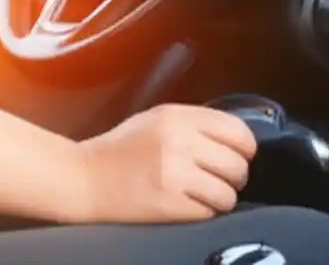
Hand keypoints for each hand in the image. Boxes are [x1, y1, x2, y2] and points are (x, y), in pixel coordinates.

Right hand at [74, 104, 255, 222]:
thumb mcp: (155, 120)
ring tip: (202, 195)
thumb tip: (235, 140)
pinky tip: (186, 204)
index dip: (245, 149)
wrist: (84, 178)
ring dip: (220, 198)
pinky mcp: (169, 204)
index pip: (238, 132)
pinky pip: (209, 213)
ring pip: (228, 194)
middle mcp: (179, 141)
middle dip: (233, 177)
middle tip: (217, 179)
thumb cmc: (119, 150)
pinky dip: (203, 212)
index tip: (237, 156)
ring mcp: (175, 174)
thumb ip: (193, 124)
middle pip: (238, 166)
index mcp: (177, 116)